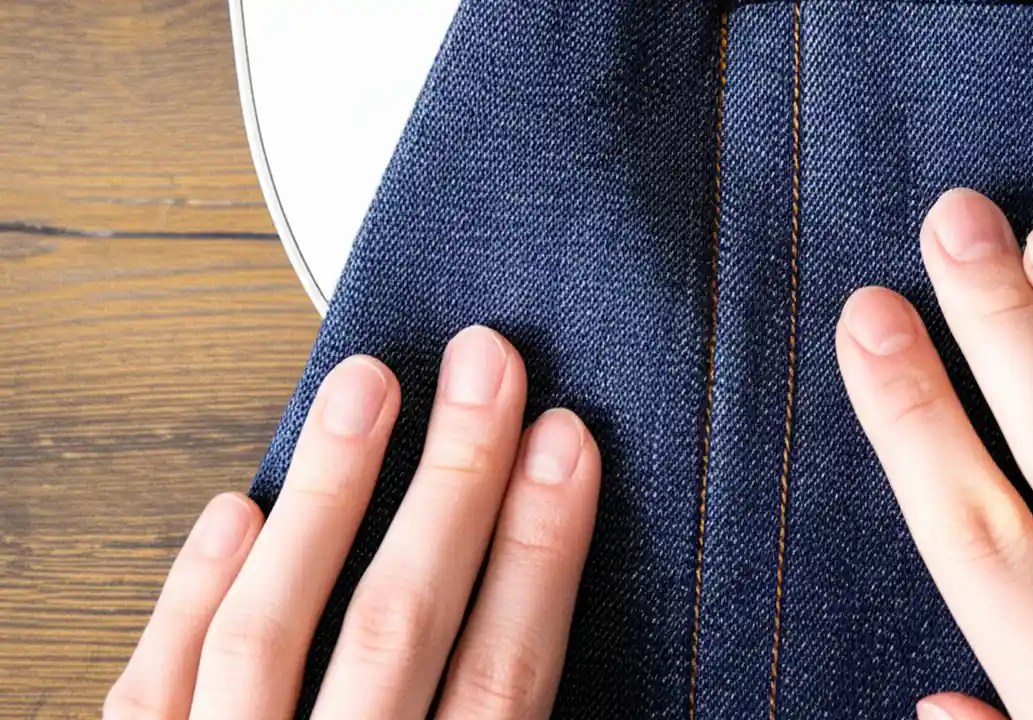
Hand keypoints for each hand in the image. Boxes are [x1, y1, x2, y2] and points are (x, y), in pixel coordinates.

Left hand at [104, 327, 600, 718]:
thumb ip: (489, 713)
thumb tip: (533, 598)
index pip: (504, 674)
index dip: (541, 549)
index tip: (563, 446)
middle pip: (398, 625)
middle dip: (454, 482)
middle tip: (484, 369)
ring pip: (268, 632)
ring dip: (326, 495)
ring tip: (363, 387)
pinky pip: (153, 686)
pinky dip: (193, 593)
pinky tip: (237, 510)